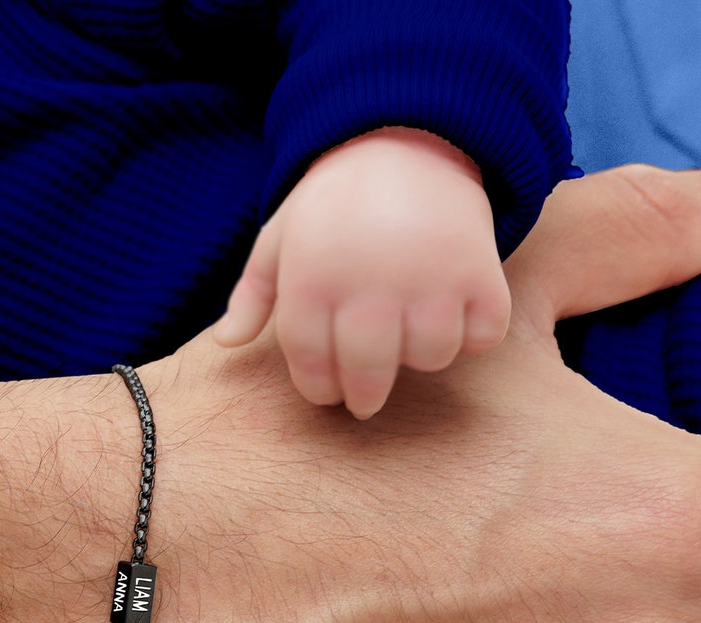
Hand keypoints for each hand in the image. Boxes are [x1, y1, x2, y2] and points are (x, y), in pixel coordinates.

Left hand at [214, 127, 510, 417]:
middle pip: (367, 373)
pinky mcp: (479, 268)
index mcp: (312, 277)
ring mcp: (427, 276)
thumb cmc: (335, 203)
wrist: (409, 136)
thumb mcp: (280, 238)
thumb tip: (226, 342)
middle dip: (364, 396)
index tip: (328, 392)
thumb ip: (253, 294)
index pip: (310, 363)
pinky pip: (483, 334)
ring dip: (422, 356)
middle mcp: (368, 280)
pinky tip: (457, 314)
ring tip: (412, 335)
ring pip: (430, 357)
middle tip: (366, 399)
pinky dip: (475, 333)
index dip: (319, 388)